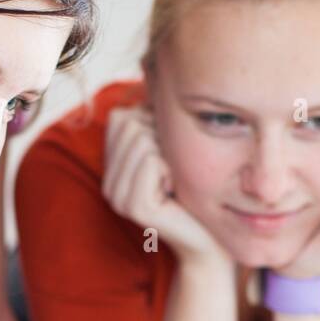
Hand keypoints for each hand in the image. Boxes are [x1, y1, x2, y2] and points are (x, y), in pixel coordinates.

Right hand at [103, 106, 225, 262]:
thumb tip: (152, 78)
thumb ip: (155, 124)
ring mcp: (118, 197)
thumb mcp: (173, 152)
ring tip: (175, 181)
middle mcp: (109, 184)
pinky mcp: (134, 206)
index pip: (120, 117)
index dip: (151, 123)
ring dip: (167, 152)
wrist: (210, 242)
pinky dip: (170, 167)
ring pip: (140, 138)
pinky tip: (176, 190)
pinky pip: (151, 159)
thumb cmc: (198, 193)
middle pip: (128, 123)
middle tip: (174, 170)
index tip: (169, 155)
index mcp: (114, 170)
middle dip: (160, 136)